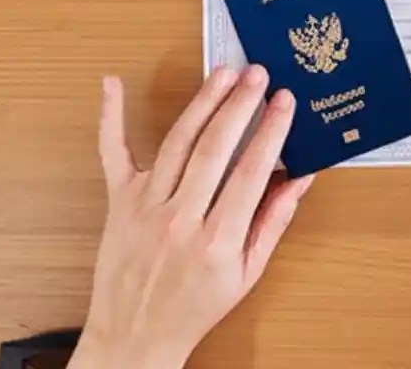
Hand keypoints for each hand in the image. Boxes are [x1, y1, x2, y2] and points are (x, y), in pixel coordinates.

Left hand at [69, 66, 314, 368]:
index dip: (271, 131)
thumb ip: (274, 221)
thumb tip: (300, 178)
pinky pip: (112, 153)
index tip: (284, 102)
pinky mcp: (119, 202)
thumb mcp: (248, 273)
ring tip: (223, 74)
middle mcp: (179, 220)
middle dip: (240, 105)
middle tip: (258, 75)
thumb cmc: (194, 307)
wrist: (136, 336)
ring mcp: (145, 208)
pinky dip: (110, 117)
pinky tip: (113, 86)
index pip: (250, 172)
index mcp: (217, 241)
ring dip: (202, 102)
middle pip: (214, 148)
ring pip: (176, 142)